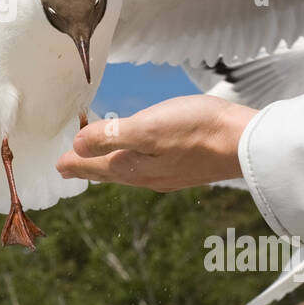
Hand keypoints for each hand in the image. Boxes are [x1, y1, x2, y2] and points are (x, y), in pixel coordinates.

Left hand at [56, 95, 256, 191]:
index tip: (57, 164)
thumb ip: (111, 136)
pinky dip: (133, 161)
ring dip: (108, 166)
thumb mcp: (148, 128)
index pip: (95, 165)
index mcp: (134, 167)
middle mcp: (148, 176)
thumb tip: (76, 145)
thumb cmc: (197, 131)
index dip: (74, 162)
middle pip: (109, 172)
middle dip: (87, 168)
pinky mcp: (187, 167)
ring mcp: (169, 174)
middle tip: (69, 167)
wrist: (246, 143)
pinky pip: (148, 167)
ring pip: (129, 171)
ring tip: (98, 164)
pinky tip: (141, 157)